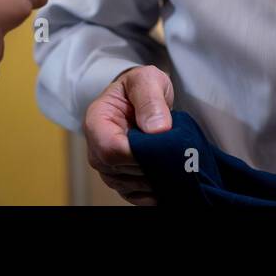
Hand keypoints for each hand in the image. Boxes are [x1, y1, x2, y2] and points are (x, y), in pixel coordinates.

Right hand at [84, 65, 173, 204]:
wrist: (140, 97)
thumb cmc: (140, 86)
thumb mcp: (147, 80)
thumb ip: (150, 100)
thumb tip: (158, 129)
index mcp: (97, 121)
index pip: (110, 149)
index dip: (138, 153)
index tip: (163, 146)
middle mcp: (96, 148)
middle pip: (120, 170)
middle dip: (151, 165)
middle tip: (179, 156)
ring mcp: (107, 167)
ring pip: (128, 185)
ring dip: (154, 178)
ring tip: (176, 164)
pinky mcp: (120, 178)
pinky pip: (134, 195)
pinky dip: (152, 192)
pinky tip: (168, 181)